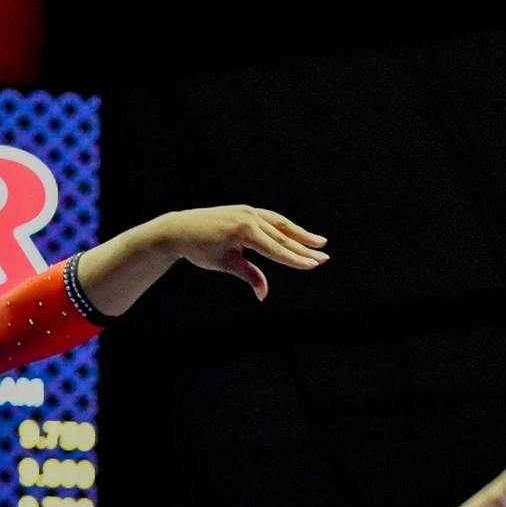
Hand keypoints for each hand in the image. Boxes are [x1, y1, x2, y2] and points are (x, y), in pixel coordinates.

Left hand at [154, 206, 327, 300]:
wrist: (181, 228)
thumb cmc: (200, 249)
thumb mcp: (225, 264)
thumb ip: (249, 275)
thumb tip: (263, 295)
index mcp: (244, 230)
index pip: (275, 248)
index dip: (295, 259)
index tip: (312, 266)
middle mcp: (249, 217)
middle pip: (282, 236)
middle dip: (303, 248)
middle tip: (324, 258)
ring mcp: (249, 211)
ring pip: (280, 225)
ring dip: (300, 234)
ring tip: (320, 242)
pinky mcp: (247, 210)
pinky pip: (271, 220)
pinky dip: (285, 227)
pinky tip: (297, 234)